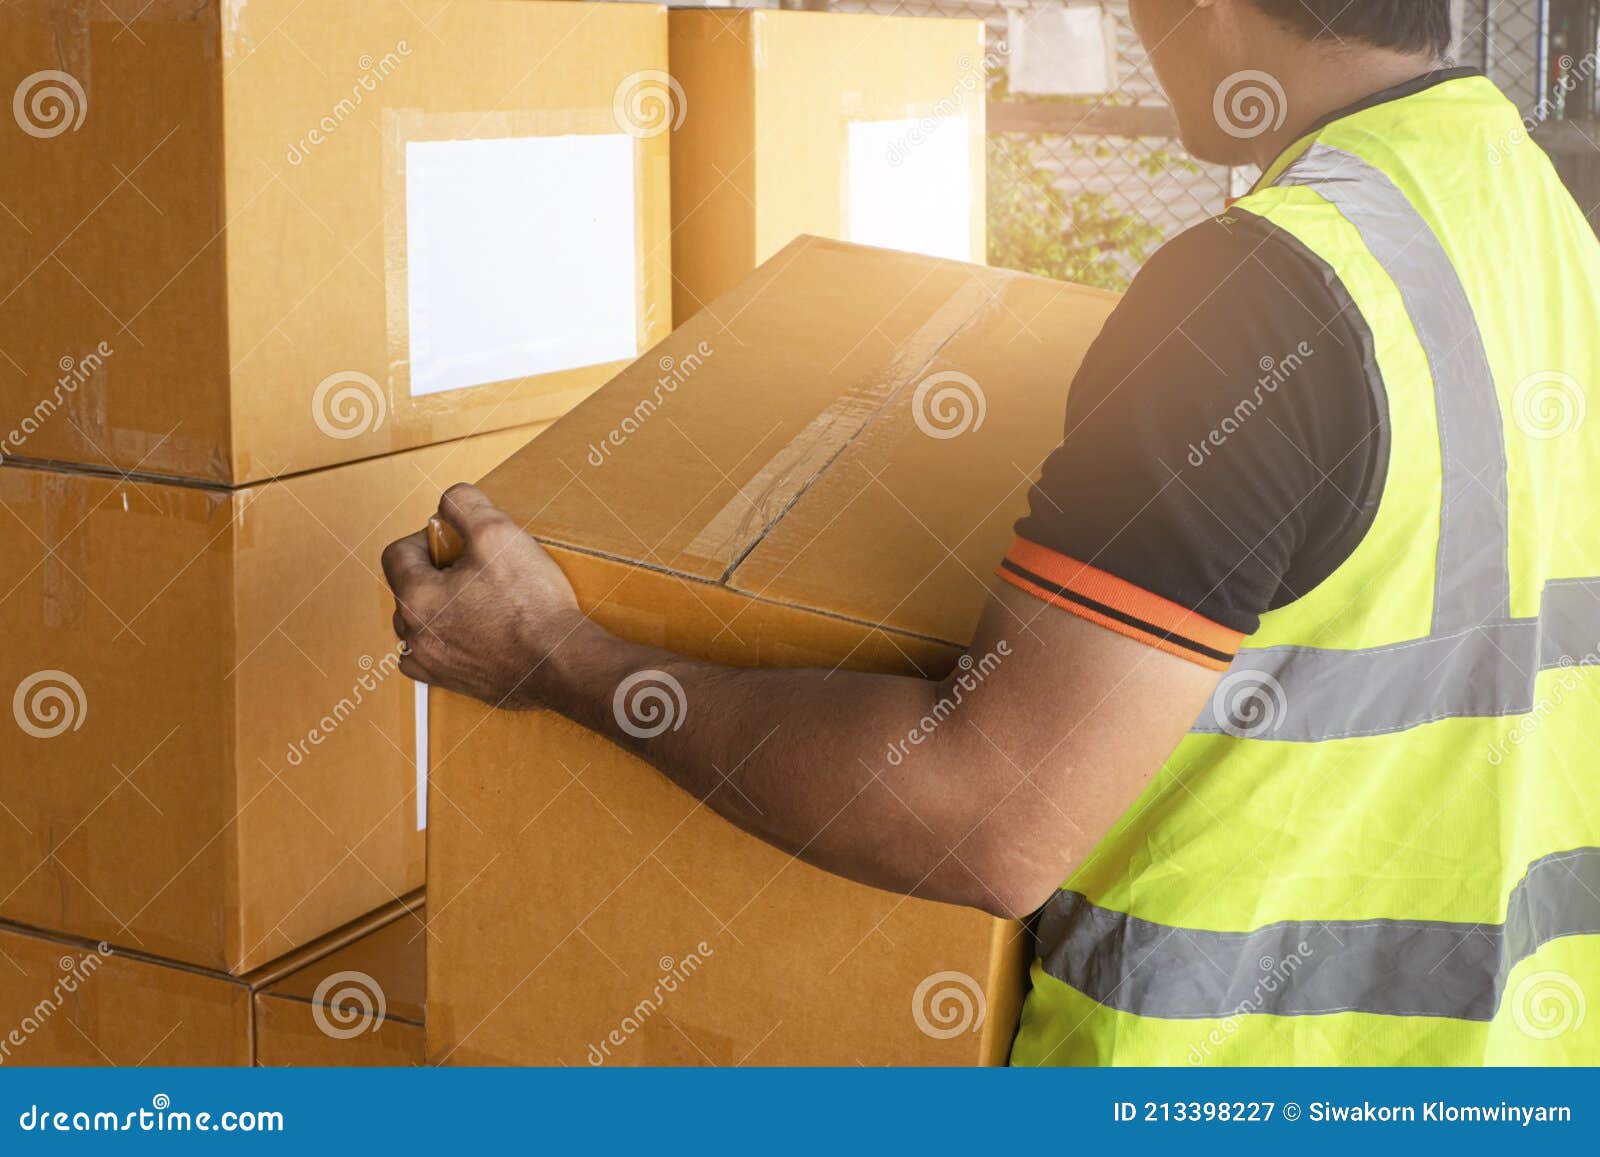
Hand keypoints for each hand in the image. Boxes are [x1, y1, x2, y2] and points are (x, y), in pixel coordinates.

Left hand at [381, 483, 584, 708]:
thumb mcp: (497, 532)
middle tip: (479, 569)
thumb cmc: (530, 605)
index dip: (429, 537)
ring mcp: (432, 664)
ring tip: (484, 600)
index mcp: (415, 598)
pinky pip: (437, 654)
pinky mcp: (454, 683)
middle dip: (437, 572)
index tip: (460, 541)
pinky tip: (481, 631)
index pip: (397, 552)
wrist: (560, 664)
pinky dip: (452, 639)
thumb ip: (463, 504)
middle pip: (410, 588)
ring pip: (422, 622)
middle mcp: (414, 636)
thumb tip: (449, 501)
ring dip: (443, 606)